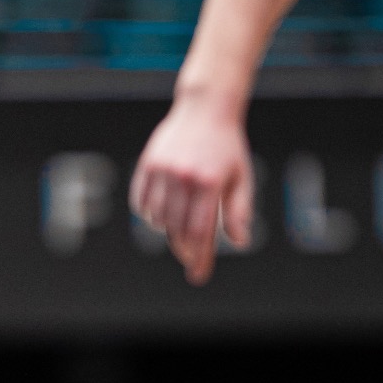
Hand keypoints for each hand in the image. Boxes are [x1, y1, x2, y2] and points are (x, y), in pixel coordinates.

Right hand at [128, 98, 254, 285]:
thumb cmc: (228, 146)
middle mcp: (184, 177)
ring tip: (179, 229)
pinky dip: (149, 215)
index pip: (200, 231)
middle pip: (177, 228)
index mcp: (210, 182)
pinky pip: (142, 202)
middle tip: (190, 260)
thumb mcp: (241, 177)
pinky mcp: (147, 164)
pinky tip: (162, 215)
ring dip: (167, 231)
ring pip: (157, 218)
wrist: (206, 108)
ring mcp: (162, 170)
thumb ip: (239, 210)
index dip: (199, 256)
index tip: (198, 273)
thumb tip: (240, 242)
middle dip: (183, 249)